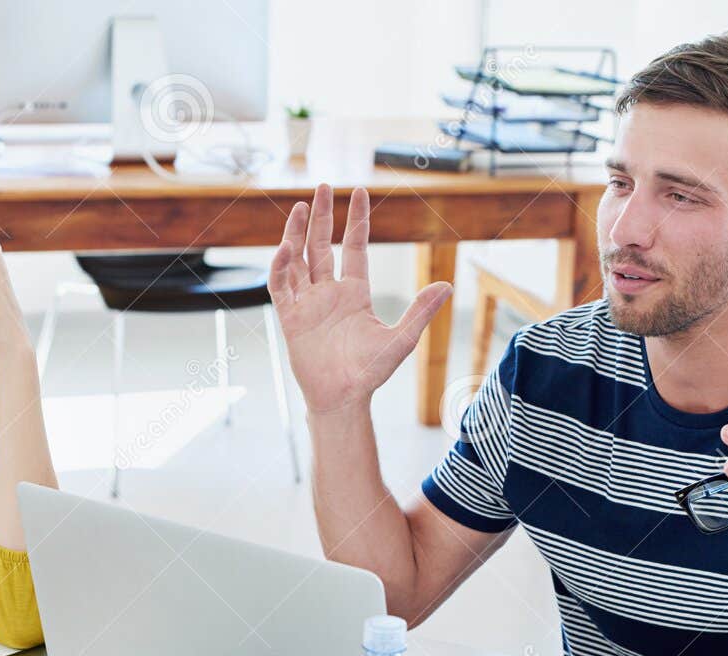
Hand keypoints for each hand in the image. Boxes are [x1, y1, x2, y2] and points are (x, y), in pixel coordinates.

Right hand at [267, 184, 451, 415]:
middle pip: (321, 245)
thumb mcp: (401, 339)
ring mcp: (307, 303)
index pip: (353, 246)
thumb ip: (420, 311)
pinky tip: (285, 248)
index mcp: (355, 292)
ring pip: (298, 260)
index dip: (356, 219)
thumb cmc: (371, 373)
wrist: (343, 398)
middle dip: (320, 216)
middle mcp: (329, 293)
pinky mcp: (290, 318)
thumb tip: (447, 285)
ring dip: (296, 234)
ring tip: (297, 207)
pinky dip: (281, 267)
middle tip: (320, 185)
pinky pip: (281, 286)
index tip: (358, 191)